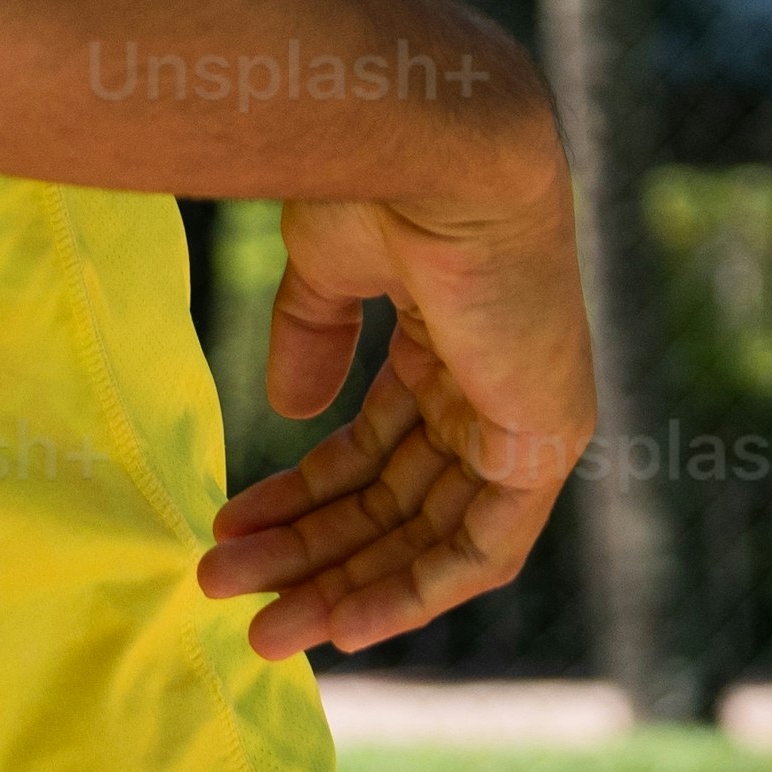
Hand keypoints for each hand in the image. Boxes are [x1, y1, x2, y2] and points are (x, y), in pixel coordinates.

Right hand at [192, 168, 593, 662]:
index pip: (374, 448)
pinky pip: (485, 549)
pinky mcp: (544, 444)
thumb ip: (312, 338)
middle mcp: (489, 386)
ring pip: (426, 534)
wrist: (441, 147)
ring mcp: (521, 418)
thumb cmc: (383, 179)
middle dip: (308, 551)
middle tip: (228, 591)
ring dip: (341, 582)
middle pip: (393, 500)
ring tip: (257, 620)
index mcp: (446, 340)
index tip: (230, 529)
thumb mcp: (330, 269)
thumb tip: (289, 413)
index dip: (301, 497)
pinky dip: (418, 591)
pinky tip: (345, 623)